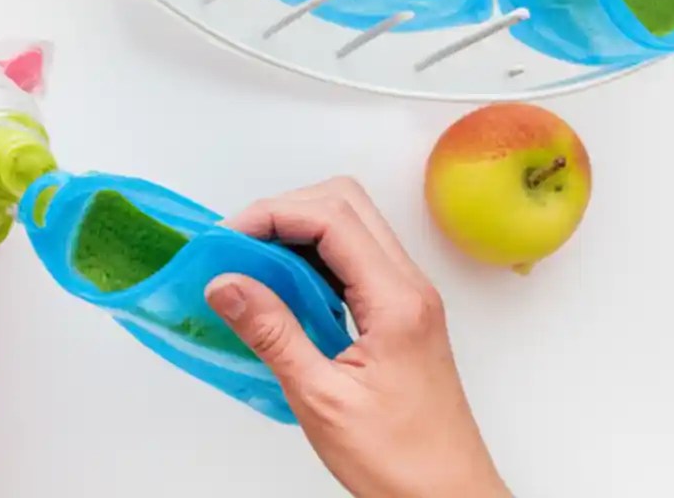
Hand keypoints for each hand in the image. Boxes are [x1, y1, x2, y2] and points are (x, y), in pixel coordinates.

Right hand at [205, 178, 508, 497]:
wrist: (448, 497)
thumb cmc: (397, 460)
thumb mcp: (321, 399)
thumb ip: (272, 333)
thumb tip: (225, 283)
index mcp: (396, 301)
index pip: (332, 218)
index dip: (272, 214)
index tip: (228, 241)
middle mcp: (409, 286)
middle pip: (345, 204)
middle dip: (284, 211)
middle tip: (237, 248)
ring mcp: (407, 297)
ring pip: (350, 226)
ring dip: (297, 233)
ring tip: (251, 268)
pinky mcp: (398, 313)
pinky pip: (352, 260)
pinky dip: (311, 260)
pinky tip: (281, 293)